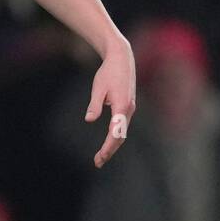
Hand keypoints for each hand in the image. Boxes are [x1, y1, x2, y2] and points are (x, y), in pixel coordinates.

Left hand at [84, 40, 136, 167]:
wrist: (122, 58)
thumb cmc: (108, 72)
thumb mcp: (98, 87)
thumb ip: (94, 104)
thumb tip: (89, 119)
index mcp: (122, 106)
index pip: (115, 133)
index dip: (107, 147)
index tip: (100, 157)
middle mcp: (129, 109)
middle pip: (120, 136)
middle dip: (110, 150)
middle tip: (97, 162)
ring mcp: (130, 108)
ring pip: (122, 132)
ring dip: (113, 145)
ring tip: (101, 156)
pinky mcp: (128, 106)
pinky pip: (122, 125)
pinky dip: (116, 136)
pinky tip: (108, 142)